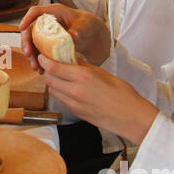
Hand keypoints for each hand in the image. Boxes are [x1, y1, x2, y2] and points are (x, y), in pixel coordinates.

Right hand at [18, 4, 112, 70]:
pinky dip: (39, 62)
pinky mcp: (50, 46)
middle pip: (30, 30)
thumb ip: (78, 30)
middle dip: (27, 43)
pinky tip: (42, 70)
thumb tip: (72, 36)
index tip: (21, 28)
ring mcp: (47, 35)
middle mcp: (47, 23)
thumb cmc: (90, 26)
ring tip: (36, 67)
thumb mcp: (85, 26)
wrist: (96, 37)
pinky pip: (39, 53)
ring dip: (32, 56)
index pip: (35, 12)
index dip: (26, 18)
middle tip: (29, 55)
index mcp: (54, 13)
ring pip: (32, 44)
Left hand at [36, 56, 157, 144]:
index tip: (43, 55)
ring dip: (53, 82)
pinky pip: (61, 100)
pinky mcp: (76, 113)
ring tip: (61, 77)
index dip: (45, 60)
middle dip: (48, 71)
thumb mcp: (103, 73)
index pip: (53, 67)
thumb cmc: (123, 95)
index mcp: (83, 77)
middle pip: (49, 79)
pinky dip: (61, 92)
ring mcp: (74, 104)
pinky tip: (69, 88)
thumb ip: (83, 66)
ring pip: (53, 90)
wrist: (130, 117)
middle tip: (52, 65)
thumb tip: (71, 57)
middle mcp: (75, 91)